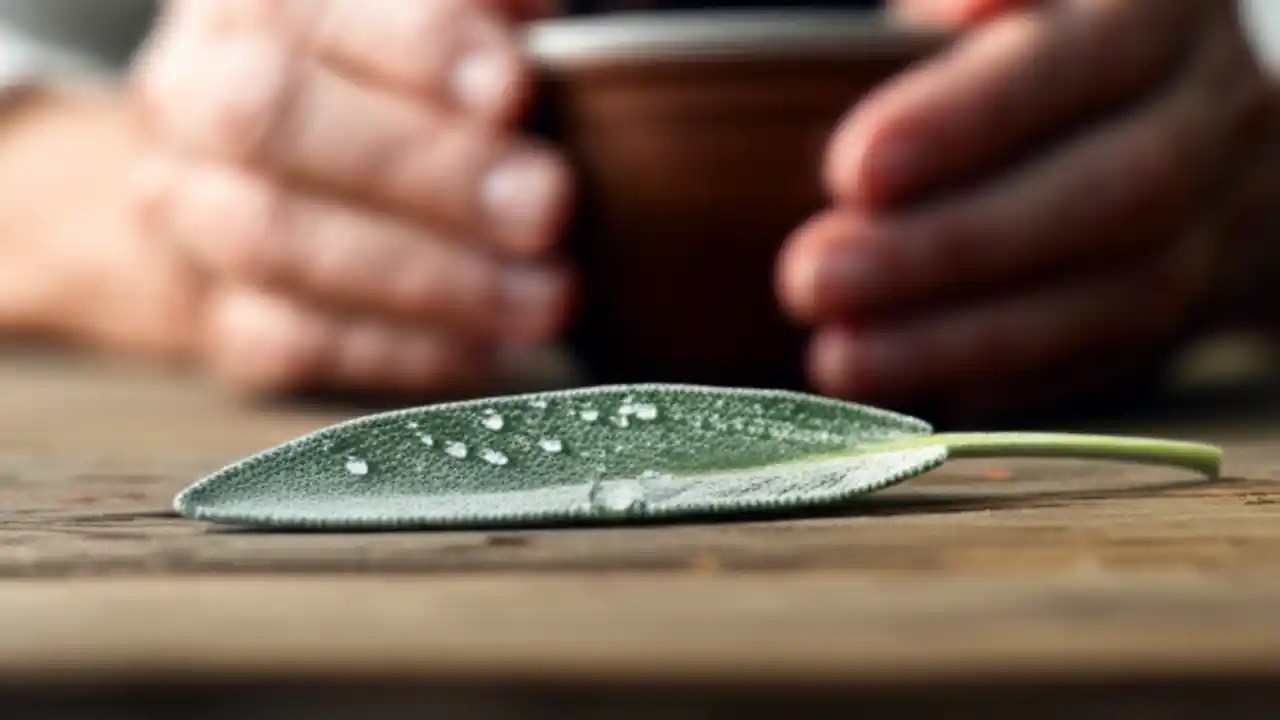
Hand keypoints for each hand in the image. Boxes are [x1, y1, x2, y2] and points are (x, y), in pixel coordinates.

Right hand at [132, 0, 574, 394]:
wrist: (228, 186)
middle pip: (270, 120)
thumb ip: (470, 18)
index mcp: (248, 6)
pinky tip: (487, 345)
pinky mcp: (210, 319)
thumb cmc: (363, 93)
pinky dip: (400, 350)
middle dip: (421, 167)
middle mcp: (192, 98)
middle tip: (544, 205)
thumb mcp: (404, 28)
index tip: (512, 91)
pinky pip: (289, 344)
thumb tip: (545, 13)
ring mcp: (186, 214)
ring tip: (544, 295)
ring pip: (273, 242)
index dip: (414, 45)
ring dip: (427, 277)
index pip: (307, 7)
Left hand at [779, 0, 1274, 418]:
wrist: (1190, 124)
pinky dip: (1005, 379)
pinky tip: (910, 392)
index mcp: (1159, 16)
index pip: (1080, 59)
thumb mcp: (1017, 5)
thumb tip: (946, 10)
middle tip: (813, 281)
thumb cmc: (1045, 47)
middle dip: (950, 247)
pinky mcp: (1193, 306)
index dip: (969, 119)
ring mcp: (1221, 221)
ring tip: (840, 358)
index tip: (853, 172)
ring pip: (1118, 297)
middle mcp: (1214, 116)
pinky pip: (1111, 357)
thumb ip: (966, 9)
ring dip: (964, 338)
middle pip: (1112, 191)